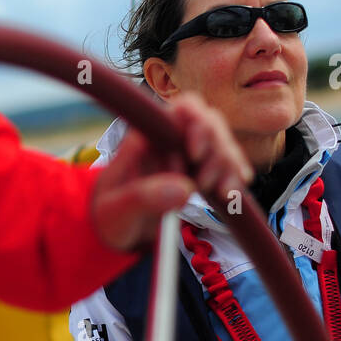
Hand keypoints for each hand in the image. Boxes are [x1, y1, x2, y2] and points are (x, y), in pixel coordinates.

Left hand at [92, 96, 252, 251]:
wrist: (112, 231)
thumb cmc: (107, 216)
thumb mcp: (115, 210)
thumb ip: (143, 198)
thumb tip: (185, 189)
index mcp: (148, 136)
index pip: (184, 108)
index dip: (198, 124)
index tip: (196, 154)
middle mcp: (171, 140)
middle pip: (211, 123)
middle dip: (218, 150)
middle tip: (205, 185)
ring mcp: (188, 156)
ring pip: (223, 144)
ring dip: (227, 167)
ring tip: (219, 195)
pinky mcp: (199, 174)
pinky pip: (226, 168)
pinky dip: (234, 179)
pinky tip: (233, 194)